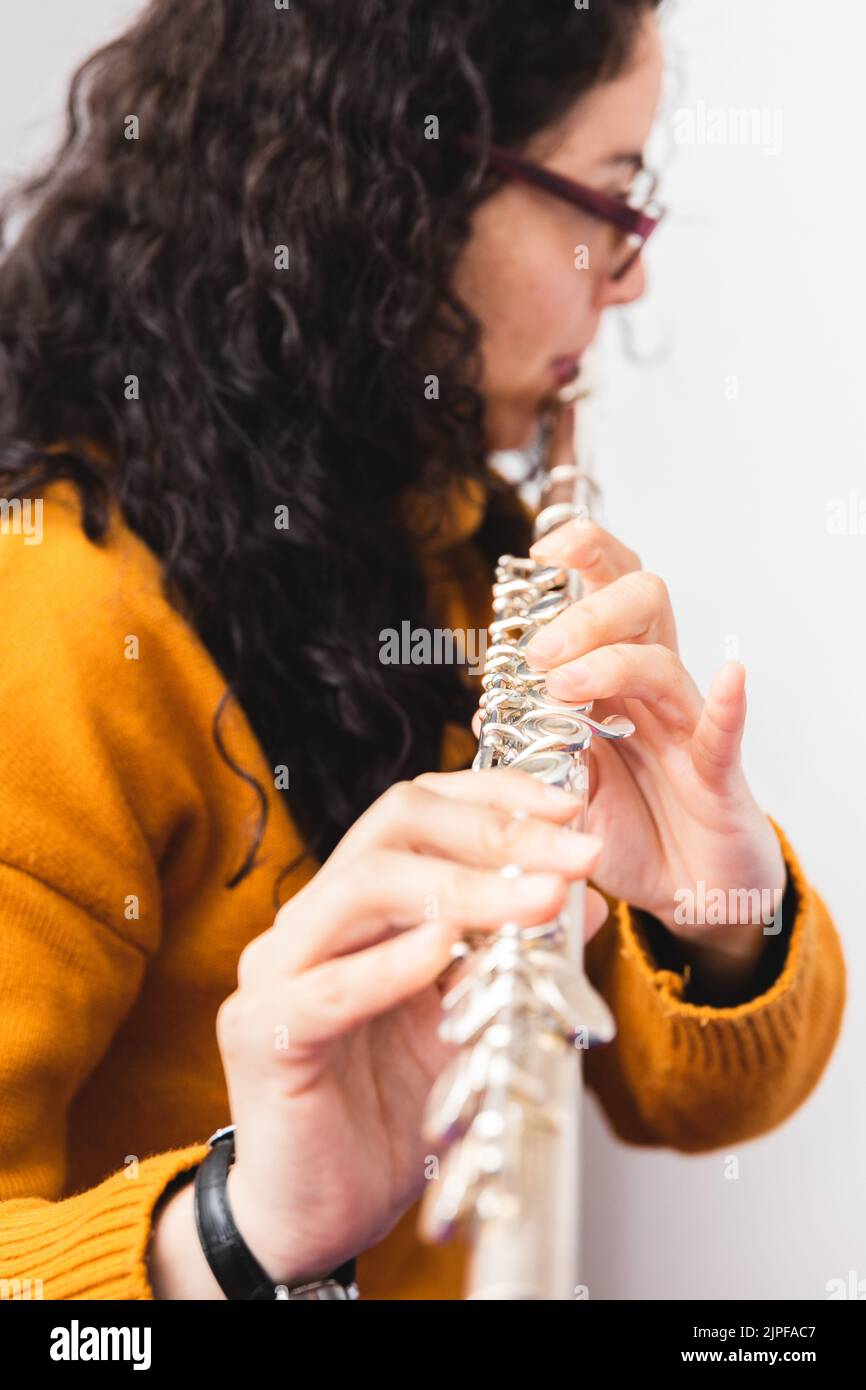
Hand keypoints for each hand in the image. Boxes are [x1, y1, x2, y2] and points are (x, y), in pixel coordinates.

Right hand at [215, 768, 607, 1284]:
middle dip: (492, 831)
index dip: (493, 796)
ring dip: (464, 888)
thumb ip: (514, 955)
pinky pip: (327, 988)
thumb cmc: (389, 1113)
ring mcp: (275, 972)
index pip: (415, 809)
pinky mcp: (260, 1033)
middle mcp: (310, 921)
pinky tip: (445, 951)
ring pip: (363, 889)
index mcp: (355, 905)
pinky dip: (390, 966)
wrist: (318, 1214)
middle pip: (390, 828)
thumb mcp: (469, 1020)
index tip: (569, 807)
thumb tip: (587, 899)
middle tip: (570, 851)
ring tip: (539, 899)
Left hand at [473, 515, 786, 992]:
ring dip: (613, 662)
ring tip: (564, 684)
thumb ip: (534, 748)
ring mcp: (686, 728)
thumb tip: (480, 715)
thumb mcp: (566, 783)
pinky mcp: (716, 777)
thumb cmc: (630, 827)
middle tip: (540, 649)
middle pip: (642, 603)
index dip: (585, 553)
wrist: (689, 891)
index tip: (542, 549)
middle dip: (588, 609)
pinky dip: (728, 704)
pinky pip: (724, 732)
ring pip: (663, 663)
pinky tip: (730, 676)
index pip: (607, 590)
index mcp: (612, 678)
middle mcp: (651, 689)